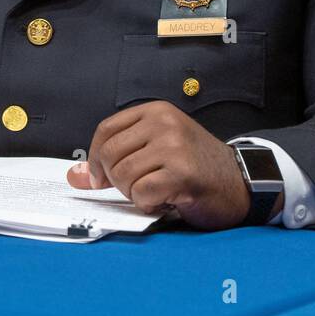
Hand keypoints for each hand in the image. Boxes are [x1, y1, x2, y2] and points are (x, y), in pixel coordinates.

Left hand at [65, 100, 270, 229]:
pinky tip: (167, 199)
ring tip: (156, 190)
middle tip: (138, 186)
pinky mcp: (182, 172)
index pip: (105, 131)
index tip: (100, 177)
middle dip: (116, 180)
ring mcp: (174, 145)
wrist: (240, 182)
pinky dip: (149, 204)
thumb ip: (113, 160)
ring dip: (135, 193)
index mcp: (155, 111)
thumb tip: (74, 176)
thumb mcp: (154, 152)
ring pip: (123, 176)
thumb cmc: (195, 167)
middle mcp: (163, 122)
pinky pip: (142, 193)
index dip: (94, 159)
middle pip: (109, 155)